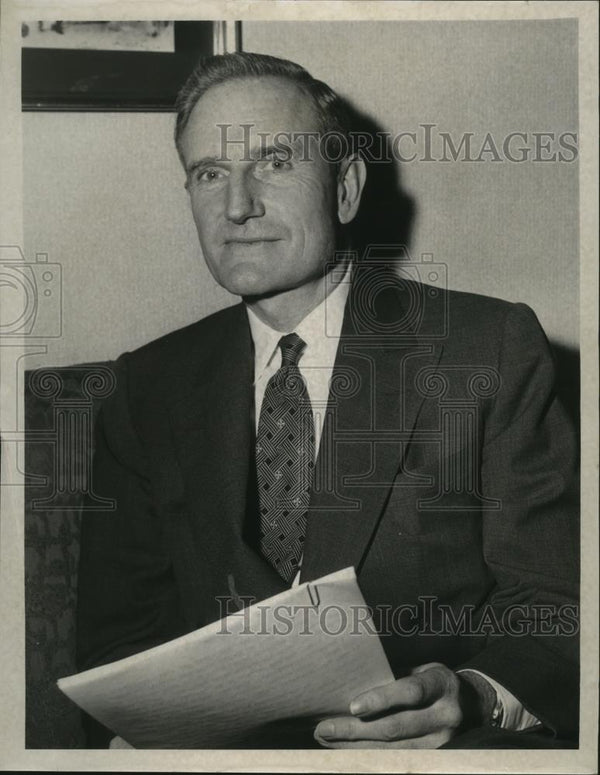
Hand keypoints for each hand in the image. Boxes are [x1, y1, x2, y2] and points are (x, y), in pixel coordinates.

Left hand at [314, 662, 489, 748]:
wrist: (469, 705)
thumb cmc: (432, 680)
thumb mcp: (420, 669)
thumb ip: (394, 675)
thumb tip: (352, 677)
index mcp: (441, 684)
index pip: (410, 692)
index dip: (381, 699)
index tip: (352, 705)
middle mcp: (445, 716)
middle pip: (396, 727)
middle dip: (355, 729)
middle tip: (324, 727)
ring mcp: (442, 742)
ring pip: (393, 750)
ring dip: (355, 746)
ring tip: (327, 739)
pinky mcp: (435, 757)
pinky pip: (396, 759)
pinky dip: (368, 753)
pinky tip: (346, 748)